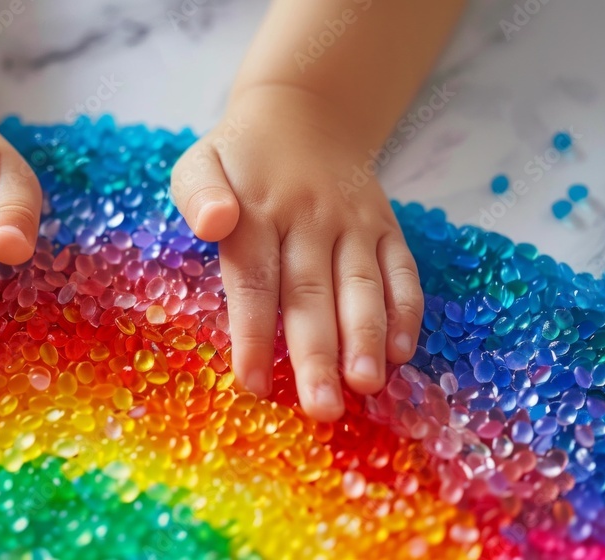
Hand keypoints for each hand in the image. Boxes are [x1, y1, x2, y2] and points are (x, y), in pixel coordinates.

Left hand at [170, 85, 422, 421]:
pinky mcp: (384, 226)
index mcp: (258, 211)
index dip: (255, 334)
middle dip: (317, 354)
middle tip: (322, 408)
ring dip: (366, 337)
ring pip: (362, 286)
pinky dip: (405, 310)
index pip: (255, 281)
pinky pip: (400, 270)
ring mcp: (353, 223)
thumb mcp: (200, 162)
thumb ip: (199, 194)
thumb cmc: (241, 157)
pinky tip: (402, 352)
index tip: (253, 384)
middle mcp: (310, 219)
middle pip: (311, 293)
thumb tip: (211, 224)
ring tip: (367, 384)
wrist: (305, 112)